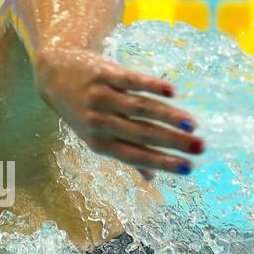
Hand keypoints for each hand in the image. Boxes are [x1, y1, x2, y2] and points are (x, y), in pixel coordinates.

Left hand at [32, 47, 203, 179]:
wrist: (53, 75)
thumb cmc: (81, 111)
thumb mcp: (96, 137)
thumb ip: (126, 154)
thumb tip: (151, 179)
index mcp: (100, 143)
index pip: (136, 156)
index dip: (162, 162)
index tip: (189, 168)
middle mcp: (99, 122)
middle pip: (142, 133)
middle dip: (173, 142)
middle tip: (200, 147)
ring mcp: (100, 97)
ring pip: (139, 108)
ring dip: (168, 116)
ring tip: (192, 124)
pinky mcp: (103, 74)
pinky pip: (130, 81)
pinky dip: (151, 86)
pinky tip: (172, 92)